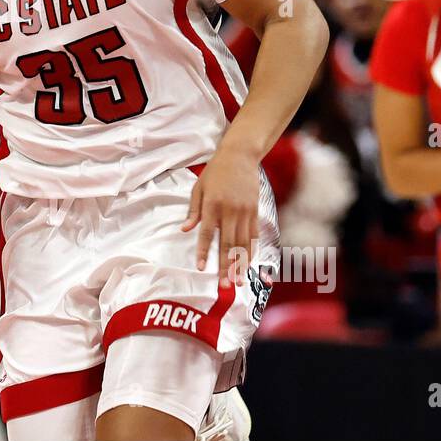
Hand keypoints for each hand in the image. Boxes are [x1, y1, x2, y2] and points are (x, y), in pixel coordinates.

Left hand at [181, 146, 259, 285]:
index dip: (204, 251)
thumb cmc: (215, 172)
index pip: (207, 233)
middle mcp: (230, 210)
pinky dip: (251, 250)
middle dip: (226, 266)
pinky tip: (249, 264)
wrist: (240, 156)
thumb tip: (185, 230)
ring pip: (243, 242)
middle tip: (225, 285)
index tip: (201, 267)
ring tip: (239, 281)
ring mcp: (244, 211)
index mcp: (212, 204)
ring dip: (241, 263)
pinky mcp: (255, 211)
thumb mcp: (198, 188)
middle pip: (228, 243)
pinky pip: (253, 235)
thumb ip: (193, 211)